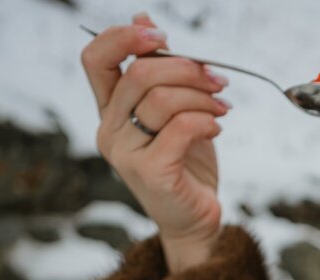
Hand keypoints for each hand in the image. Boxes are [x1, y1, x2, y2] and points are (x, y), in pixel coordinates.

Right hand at [82, 13, 230, 270]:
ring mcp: (126, 154)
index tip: (162, 38)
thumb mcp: (173, 112)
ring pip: (163, 100)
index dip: (124, 38)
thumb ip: (158, 73)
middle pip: (138, 74)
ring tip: (222, 106)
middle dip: (185, 68)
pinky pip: (181, 127)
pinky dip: (206, 120)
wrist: (195, 220)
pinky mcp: (150, 171)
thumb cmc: (186, 164)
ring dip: (202, 96)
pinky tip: (217, 127)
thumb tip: (144, 20)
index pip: (96, 59)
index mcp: (110, 111)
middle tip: (217, 79)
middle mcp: (110, 131)